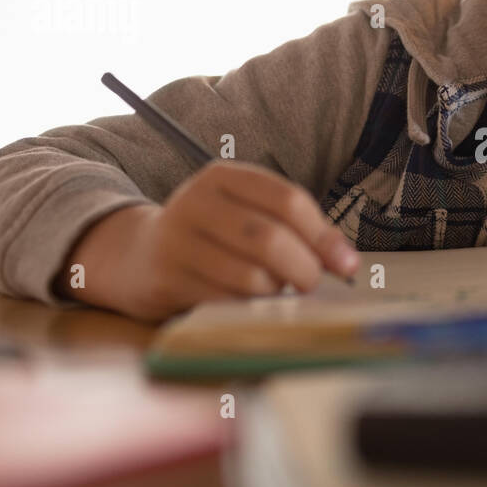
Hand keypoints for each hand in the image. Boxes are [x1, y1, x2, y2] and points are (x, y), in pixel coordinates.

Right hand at [58, 160, 359, 321]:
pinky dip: (251, 309)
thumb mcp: (250, 215)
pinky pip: (228, 303)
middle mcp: (196, 202)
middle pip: (270, 239)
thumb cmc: (215, 236)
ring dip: (275, 292)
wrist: (139, 256)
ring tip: (274, 290)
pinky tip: (249, 303)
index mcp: (223, 177)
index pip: (287, 200)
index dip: (323, 236)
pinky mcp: (168, 280)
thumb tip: (347, 262)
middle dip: (304, 268)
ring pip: (251, 276)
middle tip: (312, 284)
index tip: (346, 265)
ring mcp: (177, 242)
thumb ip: (298, 229)